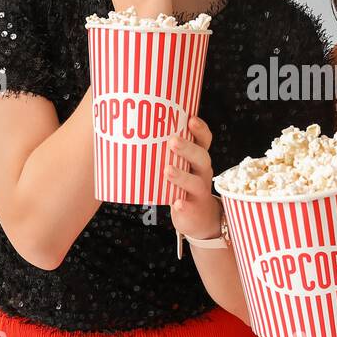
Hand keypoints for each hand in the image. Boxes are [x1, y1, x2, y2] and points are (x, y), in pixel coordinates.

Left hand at [164, 116, 221, 240]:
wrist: (199, 217)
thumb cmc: (182, 185)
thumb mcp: (180, 165)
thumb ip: (166, 152)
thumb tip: (133, 132)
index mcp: (198, 158)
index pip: (204, 140)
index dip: (200, 129)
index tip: (191, 119)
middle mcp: (202, 172)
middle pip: (202, 157)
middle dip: (188, 148)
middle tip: (172, 141)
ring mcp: (199, 191)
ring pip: (196, 182)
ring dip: (182, 175)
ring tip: (167, 170)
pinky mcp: (193, 209)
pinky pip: (189, 206)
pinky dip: (183, 205)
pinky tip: (176, 202)